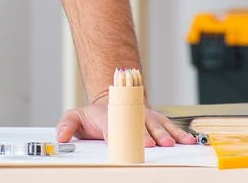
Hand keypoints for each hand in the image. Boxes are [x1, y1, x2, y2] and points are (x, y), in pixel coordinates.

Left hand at [56, 100, 196, 146]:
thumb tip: (60, 136)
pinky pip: (168, 127)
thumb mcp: (76, 117)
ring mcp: (144, 117)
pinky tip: (186, 141)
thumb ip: (67, 125)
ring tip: (169, 143)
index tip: (125, 141)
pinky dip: (178, 134)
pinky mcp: (156, 121)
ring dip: (163, 135)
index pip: (114, 126)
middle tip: (152, 144)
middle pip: (138, 126)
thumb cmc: (95, 116)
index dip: (120, 134)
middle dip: (145, 136)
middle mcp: (130, 115)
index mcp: (109, 116)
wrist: (112, 103)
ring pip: (155, 125)